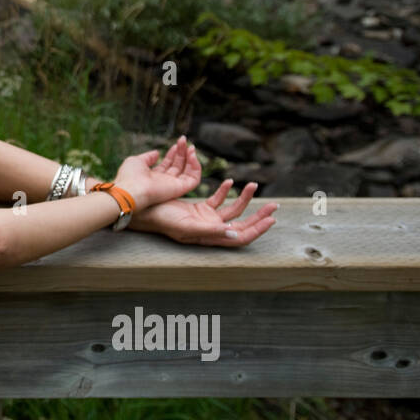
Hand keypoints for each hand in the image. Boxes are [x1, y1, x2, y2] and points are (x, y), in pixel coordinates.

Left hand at [111, 135, 201, 209]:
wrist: (131, 190)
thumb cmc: (130, 176)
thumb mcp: (136, 161)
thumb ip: (148, 157)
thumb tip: (157, 152)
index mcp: (153, 176)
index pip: (167, 164)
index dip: (172, 153)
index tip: (175, 144)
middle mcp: (164, 182)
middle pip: (178, 166)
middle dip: (181, 152)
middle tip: (183, 139)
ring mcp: (173, 186)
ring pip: (188, 172)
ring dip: (191, 158)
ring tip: (190, 147)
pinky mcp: (180, 189)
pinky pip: (194, 179)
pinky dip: (196, 167)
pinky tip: (192, 155)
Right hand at [129, 175, 279, 245]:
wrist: (144, 210)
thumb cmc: (161, 220)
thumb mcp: (186, 226)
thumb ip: (210, 230)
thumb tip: (234, 233)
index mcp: (210, 236)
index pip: (240, 237)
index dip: (257, 230)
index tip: (271, 220)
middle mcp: (211, 229)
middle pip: (242, 224)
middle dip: (259, 215)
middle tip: (275, 205)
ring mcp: (207, 218)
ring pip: (232, 210)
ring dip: (245, 198)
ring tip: (253, 185)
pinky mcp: (200, 208)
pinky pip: (217, 200)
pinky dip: (225, 191)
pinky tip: (229, 182)